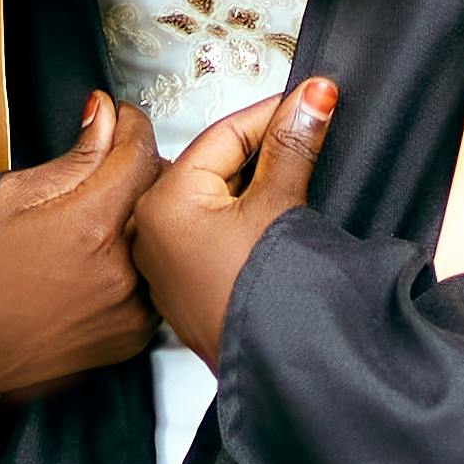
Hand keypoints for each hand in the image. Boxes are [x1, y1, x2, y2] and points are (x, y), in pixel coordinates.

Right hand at [0, 92, 162, 396]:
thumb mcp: (13, 196)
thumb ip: (75, 157)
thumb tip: (106, 118)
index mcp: (91, 226)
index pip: (139, 152)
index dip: (129, 126)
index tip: (120, 122)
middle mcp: (120, 271)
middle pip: (159, 194)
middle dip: (139, 170)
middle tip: (108, 167)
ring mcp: (129, 309)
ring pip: (161, 240)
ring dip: (142, 220)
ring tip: (101, 221)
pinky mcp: (131, 337)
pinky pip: (155, 284)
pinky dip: (140, 265)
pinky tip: (104, 262)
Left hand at [126, 79, 337, 371]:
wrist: (274, 365)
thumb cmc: (264, 298)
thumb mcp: (281, 205)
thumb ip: (294, 144)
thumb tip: (312, 98)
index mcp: (164, 202)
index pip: (226, 134)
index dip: (274, 114)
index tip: (309, 100)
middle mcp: (150, 231)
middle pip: (215, 164)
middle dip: (263, 149)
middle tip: (307, 134)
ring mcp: (162, 263)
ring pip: (211, 198)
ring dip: (253, 183)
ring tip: (294, 177)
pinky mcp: (181, 287)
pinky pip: (208, 233)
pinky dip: (239, 218)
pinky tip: (270, 219)